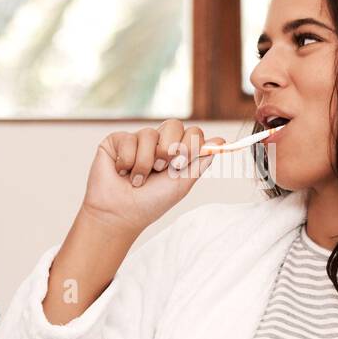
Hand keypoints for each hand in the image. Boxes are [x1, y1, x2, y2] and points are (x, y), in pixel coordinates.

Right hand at [79, 119, 225, 235]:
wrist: (121, 215)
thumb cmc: (151, 203)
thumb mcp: (182, 183)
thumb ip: (200, 161)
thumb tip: (221, 140)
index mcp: (175, 151)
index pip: (192, 132)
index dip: (190, 144)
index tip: (180, 164)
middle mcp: (157, 142)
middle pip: (174, 124)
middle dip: (170, 149)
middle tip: (161, 169)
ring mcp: (137, 140)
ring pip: (149, 134)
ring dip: (146, 163)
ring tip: (138, 179)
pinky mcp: (116, 140)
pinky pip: (128, 139)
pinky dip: (128, 161)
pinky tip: (122, 173)